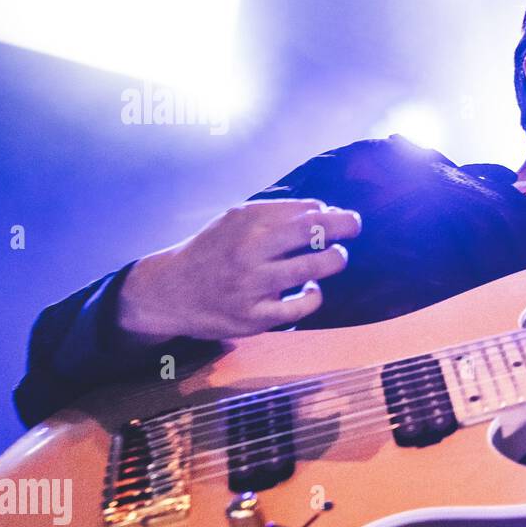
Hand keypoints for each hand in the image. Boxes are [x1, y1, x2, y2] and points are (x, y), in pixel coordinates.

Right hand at [117, 199, 361, 343]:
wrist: (171, 290)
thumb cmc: (214, 251)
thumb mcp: (236, 221)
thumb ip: (278, 214)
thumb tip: (329, 211)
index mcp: (246, 222)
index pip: (305, 209)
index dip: (330, 211)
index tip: (336, 216)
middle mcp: (249, 249)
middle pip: (312, 230)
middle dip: (344, 225)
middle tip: (354, 226)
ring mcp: (252, 284)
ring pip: (311, 268)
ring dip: (334, 260)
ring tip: (336, 258)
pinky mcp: (254, 316)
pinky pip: (300, 307)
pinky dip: (314, 296)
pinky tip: (312, 289)